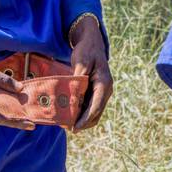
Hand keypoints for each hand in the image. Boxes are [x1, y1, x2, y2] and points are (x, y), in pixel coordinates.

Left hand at [68, 16, 112, 132]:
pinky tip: (69, 114)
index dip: (85, 119)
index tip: (75, 128)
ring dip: (81, 120)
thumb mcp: (81, 61)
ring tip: (65, 123)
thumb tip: (73, 94)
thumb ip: (78, 78)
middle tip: (66, 127)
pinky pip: (90, 107)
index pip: (96, 107)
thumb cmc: (86, 51)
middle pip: (96, 114)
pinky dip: (81, 113)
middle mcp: (106, 90)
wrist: (91, 42)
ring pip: (94, 113)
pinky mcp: (96, 92)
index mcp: (104, 84)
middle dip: (82, 123)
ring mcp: (102, 92)